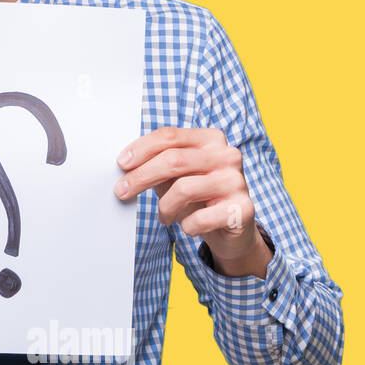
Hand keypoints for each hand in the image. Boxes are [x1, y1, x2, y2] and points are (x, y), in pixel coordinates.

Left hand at [113, 126, 271, 278]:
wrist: (232, 228)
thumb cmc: (198, 196)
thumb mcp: (176, 175)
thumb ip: (156, 164)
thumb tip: (124, 164)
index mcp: (210, 139)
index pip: (169, 136)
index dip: (141, 149)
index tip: (121, 164)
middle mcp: (227, 155)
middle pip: (173, 160)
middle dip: (141, 177)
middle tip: (122, 192)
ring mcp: (237, 181)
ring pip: (184, 189)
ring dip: (165, 207)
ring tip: (164, 216)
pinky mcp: (242, 209)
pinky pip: (200, 218)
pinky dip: (187, 226)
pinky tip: (189, 226)